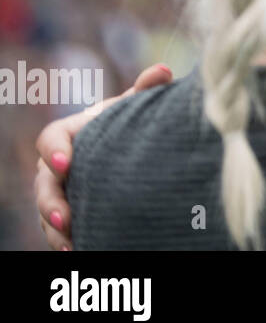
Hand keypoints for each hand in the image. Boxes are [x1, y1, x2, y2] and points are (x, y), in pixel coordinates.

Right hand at [34, 63, 172, 250]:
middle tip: (66, 218)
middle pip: (44, 184)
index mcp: (69, 134)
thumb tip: (165, 70)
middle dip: (51, 202)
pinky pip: (60, 231)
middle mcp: (56, 165)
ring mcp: (60, 191)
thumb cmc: (126, 124)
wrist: (125, 150)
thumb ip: (145, 89)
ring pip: (48, 212)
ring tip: (71, 245)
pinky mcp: (68, 214)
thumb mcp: (134, 108)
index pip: (50, 139)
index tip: (66, 163)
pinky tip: (80, 252)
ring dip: (56, 230)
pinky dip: (67, 242)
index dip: (54, 151)